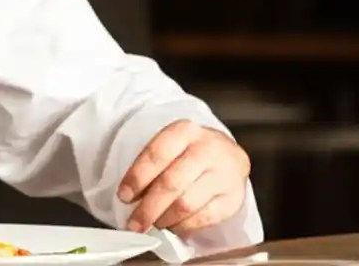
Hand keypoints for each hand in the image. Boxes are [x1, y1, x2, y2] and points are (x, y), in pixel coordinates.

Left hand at [117, 120, 249, 235]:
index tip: (123, 196)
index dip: (137, 178)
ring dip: (165, 219)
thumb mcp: (171, 146)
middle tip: (134, 223)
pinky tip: (174, 225)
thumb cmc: (190, 153)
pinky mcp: (234, 198)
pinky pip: (204, 218)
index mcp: (185, 131)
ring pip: (187, 204)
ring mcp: (225, 174)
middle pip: (171, 183)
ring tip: (154, 223)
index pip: (156, 154)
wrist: (228, 155)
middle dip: (148, 208)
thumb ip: (151, 166)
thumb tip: (130, 198)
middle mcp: (208, 149)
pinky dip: (184, 226)